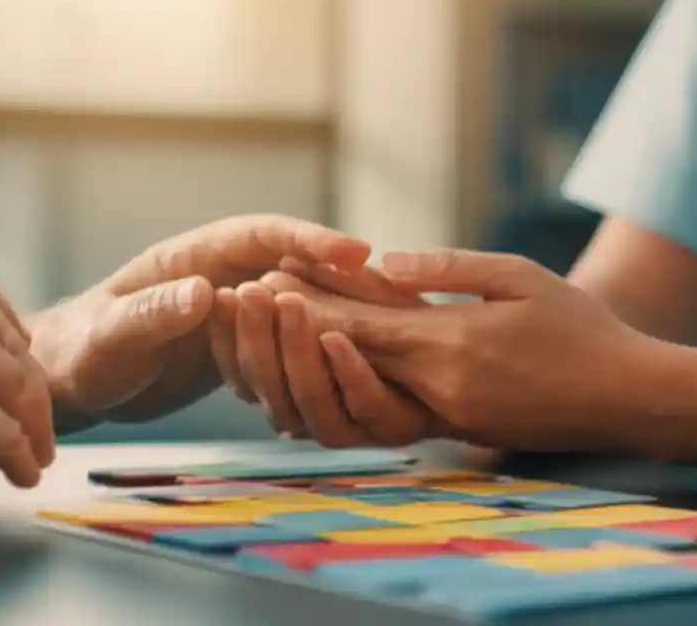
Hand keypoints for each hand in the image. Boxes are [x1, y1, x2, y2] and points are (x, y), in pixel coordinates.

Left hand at [26, 215, 369, 426]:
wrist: (71, 380)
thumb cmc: (79, 353)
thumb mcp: (111, 338)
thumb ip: (153, 314)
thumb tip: (205, 294)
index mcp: (193, 258)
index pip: (262, 235)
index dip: (310, 240)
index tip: (356, 253)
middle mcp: (221, 277)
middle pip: (296, 265)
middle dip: (344, 276)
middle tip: (396, 296)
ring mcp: (233, 311)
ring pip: (300, 304)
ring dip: (338, 314)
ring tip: (388, 328)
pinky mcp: (238, 345)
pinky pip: (286, 342)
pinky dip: (316, 350)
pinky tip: (349, 366)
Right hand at [227, 259, 433, 443]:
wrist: (482, 366)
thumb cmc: (415, 319)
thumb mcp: (358, 293)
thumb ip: (319, 289)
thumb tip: (275, 269)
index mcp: (297, 385)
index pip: (245, 367)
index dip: (226, 335)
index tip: (214, 293)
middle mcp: (319, 413)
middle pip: (269, 389)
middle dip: (254, 338)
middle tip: (248, 292)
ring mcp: (358, 425)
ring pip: (309, 404)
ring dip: (297, 352)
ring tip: (291, 304)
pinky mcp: (400, 427)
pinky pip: (365, 408)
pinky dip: (348, 373)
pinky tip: (337, 337)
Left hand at [265, 249, 662, 450]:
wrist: (627, 399)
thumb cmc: (581, 328)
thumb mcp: (519, 276)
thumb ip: (449, 268)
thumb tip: (386, 261)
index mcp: (450, 344)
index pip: (359, 322)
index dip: (309, 301)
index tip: (267, 278)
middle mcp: (436, 387)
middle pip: (349, 356)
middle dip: (299, 329)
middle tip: (251, 301)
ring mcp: (444, 416)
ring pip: (362, 388)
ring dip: (319, 361)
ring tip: (278, 333)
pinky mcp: (455, 431)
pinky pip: (390, 406)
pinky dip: (357, 384)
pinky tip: (332, 365)